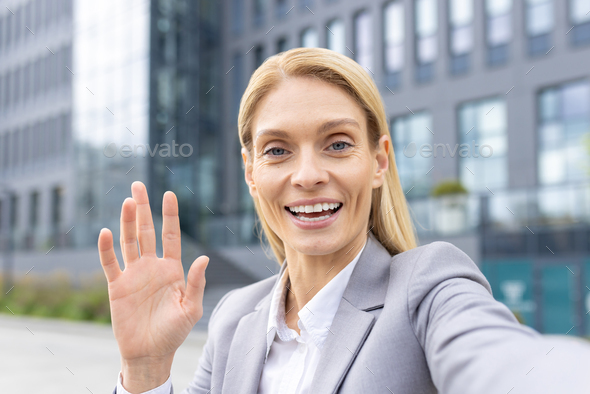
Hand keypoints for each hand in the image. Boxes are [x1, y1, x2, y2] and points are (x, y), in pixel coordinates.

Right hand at [98, 181, 208, 367]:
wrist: (150, 353)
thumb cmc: (174, 332)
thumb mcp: (190, 308)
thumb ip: (196, 283)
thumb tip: (204, 258)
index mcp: (172, 269)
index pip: (170, 236)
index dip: (169, 216)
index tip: (169, 194)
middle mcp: (152, 266)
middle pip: (147, 232)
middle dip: (144, 209)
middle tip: (138, 186)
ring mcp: (134, 274)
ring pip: (129, 241)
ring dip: (127, 222)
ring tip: (128, 201)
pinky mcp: (117, 286)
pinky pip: (110, 263)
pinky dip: (107, 249)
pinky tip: (106, 232)